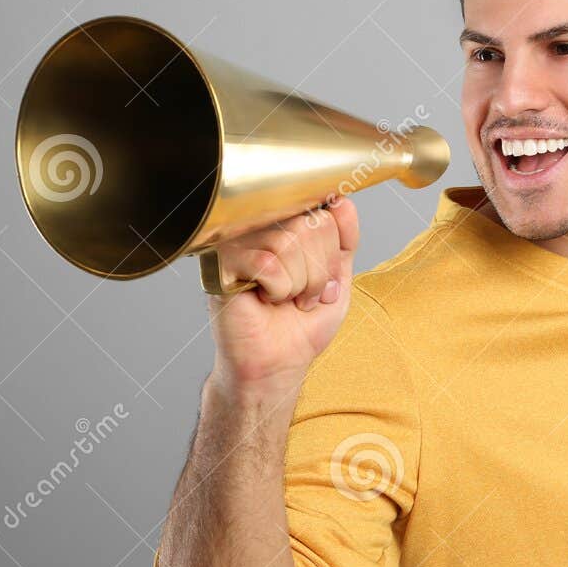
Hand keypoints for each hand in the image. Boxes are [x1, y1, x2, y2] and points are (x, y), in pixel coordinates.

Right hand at [206, 196, 359, 393]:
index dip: (333, 253)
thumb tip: (342, 202)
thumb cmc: (301, 325)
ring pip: (289, 242)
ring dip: (299, 284)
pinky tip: (265, 301)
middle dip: (319, 271)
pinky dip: (278, 290)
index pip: (326, 211)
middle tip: (303, 295)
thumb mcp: (338, 280)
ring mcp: (240, 242)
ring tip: (285, 300)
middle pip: (310, 223)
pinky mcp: (222, 264)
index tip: (321, 279)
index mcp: (287, 226)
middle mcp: (261, 228)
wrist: (277, 364)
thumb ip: (344, 241)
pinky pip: (268, 263)